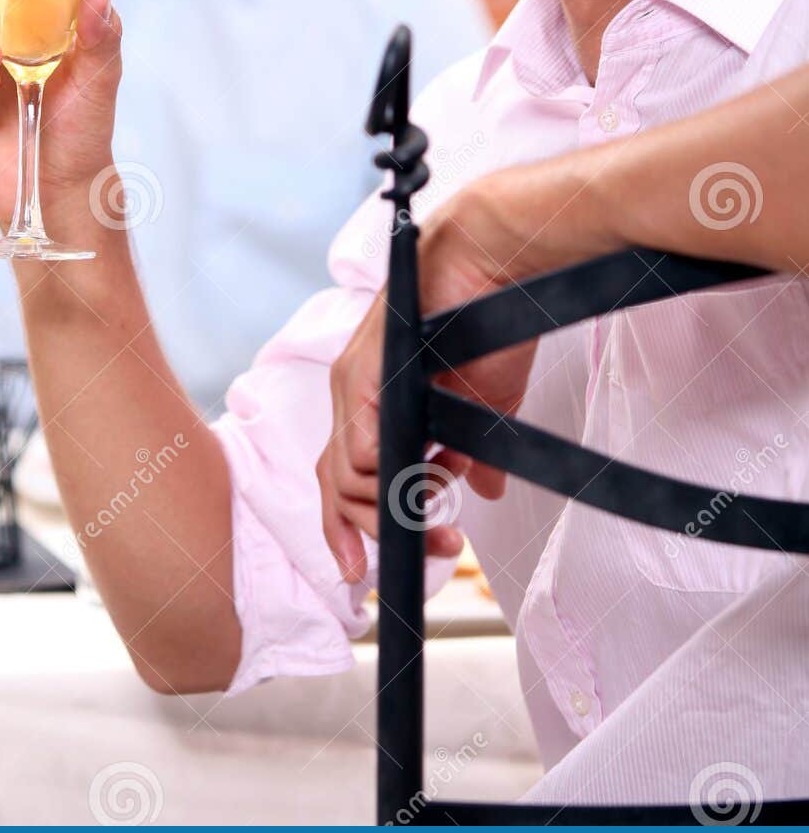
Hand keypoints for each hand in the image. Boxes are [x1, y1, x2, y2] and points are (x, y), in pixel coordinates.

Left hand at [318, 159, 607, 583]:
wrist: (494, 260)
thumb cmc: (486, 323)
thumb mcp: (482, 406)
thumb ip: (470, 449)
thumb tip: (482, 490)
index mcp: (372, 405)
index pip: (343, 480)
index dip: (349, 529)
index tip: (368, 572)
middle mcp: (353, 395)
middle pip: (337, 486)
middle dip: (379, 532)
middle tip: (436, 551)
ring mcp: (354, 382)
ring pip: (346, 473)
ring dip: (391, 508)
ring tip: (439, 518)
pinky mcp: (366, 370)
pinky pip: (359, 441)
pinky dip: (379, 471)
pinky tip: (413, 481)